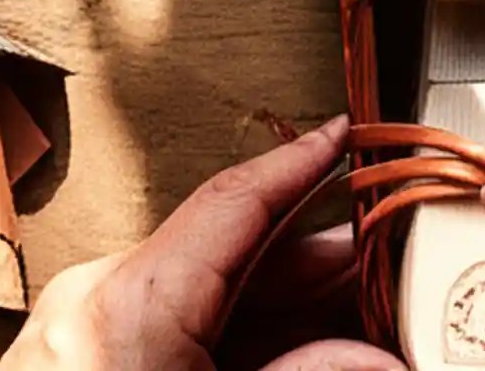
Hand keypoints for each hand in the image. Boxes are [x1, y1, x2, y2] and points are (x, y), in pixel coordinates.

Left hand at [0, 115, 403, 370]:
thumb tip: (375, 361)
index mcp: (134, 301)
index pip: (236, 202)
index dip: (301, 165)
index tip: (345, 135)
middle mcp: (107, 297)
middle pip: (237, 252)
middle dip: (320, 261)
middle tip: (389, 269)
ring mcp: (96, 327)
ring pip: (217, 292)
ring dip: (292, 306)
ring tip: (362, 326)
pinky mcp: (96, 356)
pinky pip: (188, 327)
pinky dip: (251, 336)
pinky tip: (306, 355)